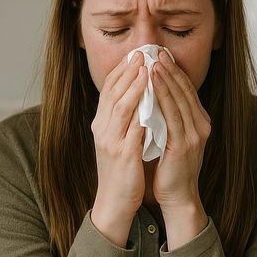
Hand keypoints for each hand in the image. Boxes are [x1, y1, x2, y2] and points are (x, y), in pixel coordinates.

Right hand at [90, 54, 148, 246]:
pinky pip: (134, 130)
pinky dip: (143, 114)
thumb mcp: (117, 139)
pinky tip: (155, 102)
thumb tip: (137, 95)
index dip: (120, 70)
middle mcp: (102, 130)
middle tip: (142, 54)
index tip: (134, 54)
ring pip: (121, 108)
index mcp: (100, 124)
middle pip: (112, 93)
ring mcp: (111, 142)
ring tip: (148, 70)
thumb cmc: (121, 170)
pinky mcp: (124, 156)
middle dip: (128, 72)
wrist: (115, 201)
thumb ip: (124, 119)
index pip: (107, 89)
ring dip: (135, 87)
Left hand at [151, 52, 209, 247]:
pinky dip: (163, 96)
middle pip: (185, 90)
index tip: (160, 54)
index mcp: (198, 122)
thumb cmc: (169, 169)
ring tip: (153, 61)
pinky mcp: (185, 144)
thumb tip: (153, 96)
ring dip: (166, 78)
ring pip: (179, 99)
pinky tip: (153, 84)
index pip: (186, 90)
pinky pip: (172, 115)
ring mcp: (195, 134)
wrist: (177, 197)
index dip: (174, 71)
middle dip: (170, 68)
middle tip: (156, 49)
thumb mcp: (170, 137)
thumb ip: (167, 118)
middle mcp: (201, 125)